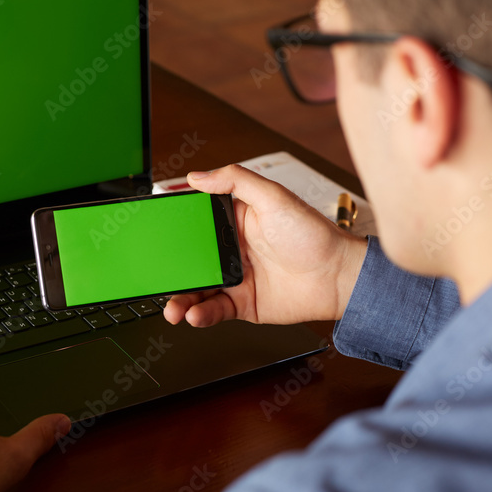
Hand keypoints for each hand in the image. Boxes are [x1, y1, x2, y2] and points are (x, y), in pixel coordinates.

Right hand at [163, 164, 367, 327]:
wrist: (339, 277)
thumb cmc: (313, 234)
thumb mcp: (273, 197)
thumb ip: (235, 180)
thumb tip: (196, 176)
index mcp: (233, 220)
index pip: (193, 221)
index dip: (171, 226)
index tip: (151, 230)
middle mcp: (230, 249)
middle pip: (188, 259)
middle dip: (168, 270)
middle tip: (153, 275)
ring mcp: (234, 277)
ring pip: (196, 289)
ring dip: (180, 299)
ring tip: (172, 307)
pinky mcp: (242, 304)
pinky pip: (214, 310)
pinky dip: (201, 314)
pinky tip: (195, 314)